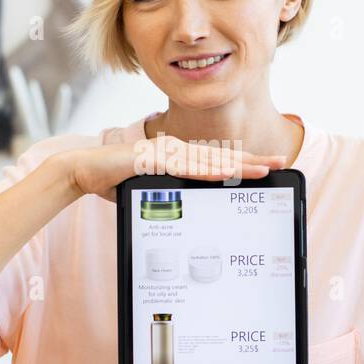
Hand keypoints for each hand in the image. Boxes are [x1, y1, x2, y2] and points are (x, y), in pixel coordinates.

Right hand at [63, 133, 285, 202]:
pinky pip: (187, 167)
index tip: (266, 167)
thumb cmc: (114, 182)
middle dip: (253, 160)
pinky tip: (228, 174)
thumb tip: (182, 214)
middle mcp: (176, 150)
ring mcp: (166, 153)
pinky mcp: (154, 159)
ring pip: (210, 160)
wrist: (83, 171)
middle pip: (222, 156)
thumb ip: (168, 198)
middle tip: (280, 162)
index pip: (216, 160)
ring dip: (239, 164)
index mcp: (177, 156)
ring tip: (265, 168)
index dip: (243, 163)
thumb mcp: (150, 193)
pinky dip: (209, 170)